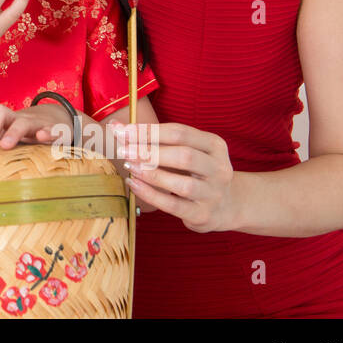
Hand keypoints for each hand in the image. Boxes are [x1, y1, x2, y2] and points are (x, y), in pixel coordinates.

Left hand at [0, 98, 73, 151]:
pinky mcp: (53, 131)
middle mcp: (13, 120)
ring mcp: (34, 125)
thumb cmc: (19, 132)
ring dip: (13, 133)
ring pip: (22, 124)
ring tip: (6, 146)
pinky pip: (51, 131)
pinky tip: (43, 137)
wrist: (57, 122)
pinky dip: (48, 133)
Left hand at [118, 122, 237, 231]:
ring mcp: (214, 194)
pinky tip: (134, 184)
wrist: (226, 206)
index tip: (123, 131)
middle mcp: (219, 168)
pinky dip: (151, 194)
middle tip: (123, 150)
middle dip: (149, 152)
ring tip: (129, 166)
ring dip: (151, 174)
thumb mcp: (183, 150)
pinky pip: (174, 205)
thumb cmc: (195, 171)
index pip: (180, 133)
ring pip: (182, 184)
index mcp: (215, 145)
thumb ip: (153, 139)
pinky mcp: (204, 215)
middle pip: (184, 156)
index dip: (149, 131)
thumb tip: (116, 127)